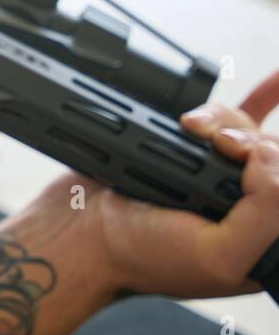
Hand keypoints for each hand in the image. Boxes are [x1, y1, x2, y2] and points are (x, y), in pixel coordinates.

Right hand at [22, 70, 278, 300]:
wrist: (76, 230)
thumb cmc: (138, 255)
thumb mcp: (219, 255)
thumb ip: (267, 212)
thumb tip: (270, 156)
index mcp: (261, 238)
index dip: (272, 164)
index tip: (237, 159)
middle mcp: (243, 205)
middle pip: (270, 151)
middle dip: (246, 138)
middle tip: (214, 145)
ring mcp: (215, 176)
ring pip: (245, 129)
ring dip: (223, 118)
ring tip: (190, 126)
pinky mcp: (188, 151)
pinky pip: (239, 116)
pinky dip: (264, 94)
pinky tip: (276, 79)